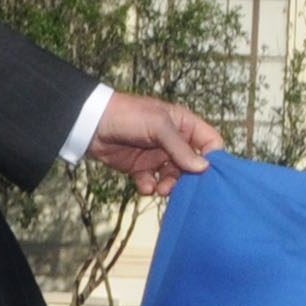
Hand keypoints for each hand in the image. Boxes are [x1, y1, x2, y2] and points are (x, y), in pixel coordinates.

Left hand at [86, 94, 220, 194]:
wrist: (92, 124)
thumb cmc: (129, 115)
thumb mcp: (159, 127)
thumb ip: (181, 148)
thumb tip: (204, 167)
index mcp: (184, 125)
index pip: (210, 142)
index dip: (213, 157)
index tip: (209, 172)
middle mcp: (174, 141)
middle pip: (193, 165)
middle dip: (190, 177)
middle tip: (186, 188)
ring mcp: (158, 155)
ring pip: (174, 177)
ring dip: (170, 186)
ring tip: (161, 190)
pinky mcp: (141, 168)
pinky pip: (153, 182)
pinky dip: (150, 187)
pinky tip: (145, 186)